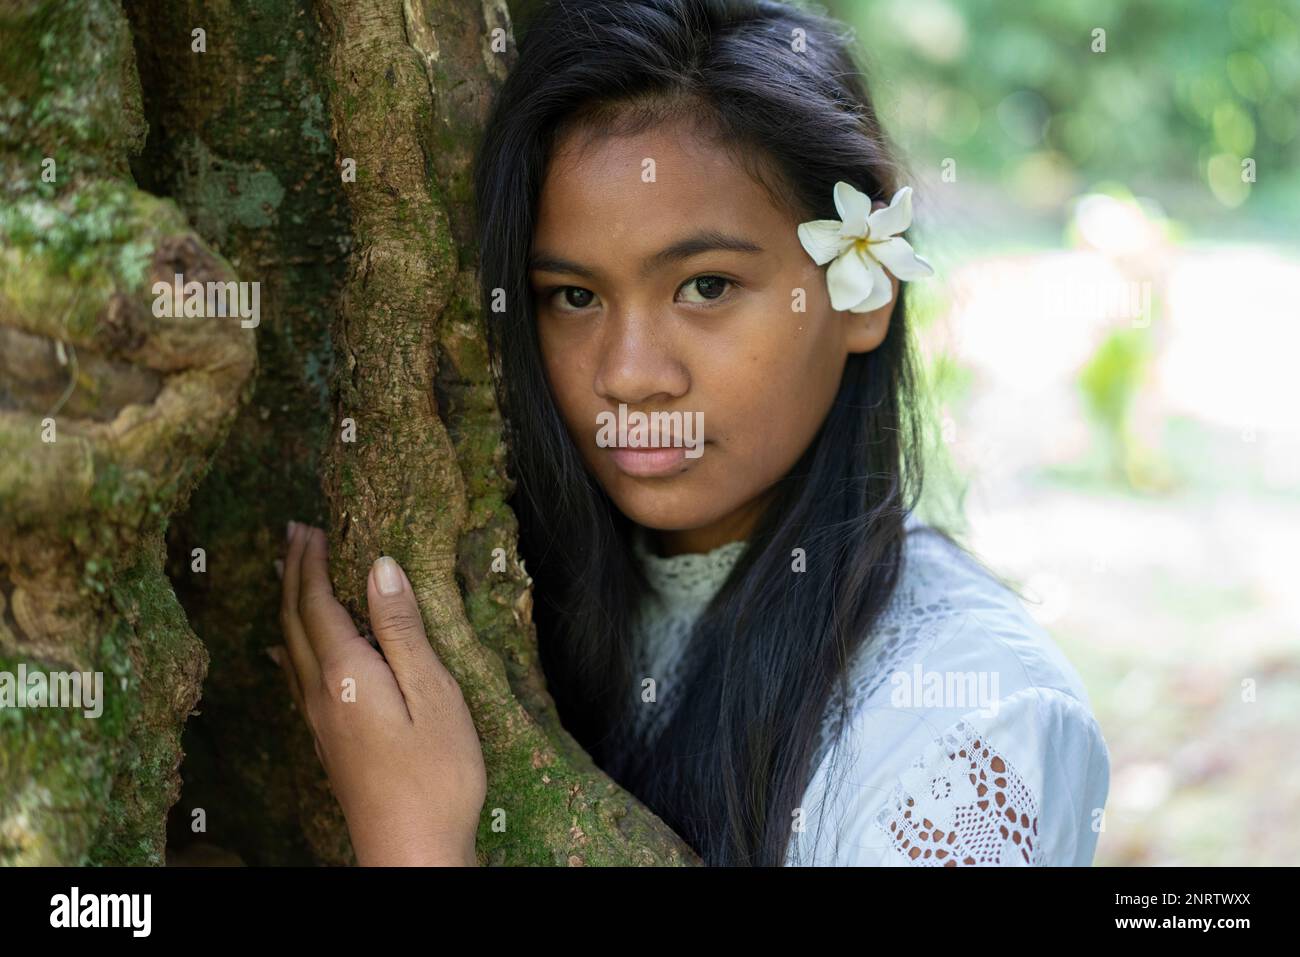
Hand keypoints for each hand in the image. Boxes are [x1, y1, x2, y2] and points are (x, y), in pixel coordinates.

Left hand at [272, 521, 486, 865]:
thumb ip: (402, 629)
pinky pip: (294, 676)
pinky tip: (285, 650)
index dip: (311, 562)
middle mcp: (320, 693)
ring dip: (288, 603)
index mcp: (346, 674)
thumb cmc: (435, 775)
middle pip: (293, 620)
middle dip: (292, 573)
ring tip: (290, 573)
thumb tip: (380, 568)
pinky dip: (289, 643)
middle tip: (293, 534)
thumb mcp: (432, 692)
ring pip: (288, 647)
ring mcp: (318, 721)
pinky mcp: (327, 742)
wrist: (412, 851)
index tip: (310, 525)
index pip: (317, 603)